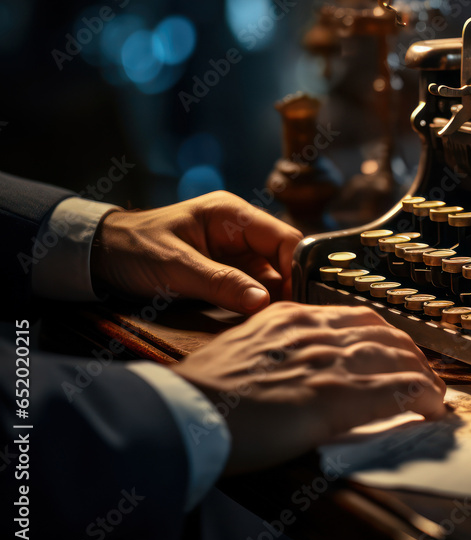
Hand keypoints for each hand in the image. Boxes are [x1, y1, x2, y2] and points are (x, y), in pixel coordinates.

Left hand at [91, 191, 302, 313]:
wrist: (98, 256)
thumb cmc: (133, 249)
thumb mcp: (175, 267)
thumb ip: (220, 283)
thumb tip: (263, 302)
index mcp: (233, 215)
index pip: (285, 237)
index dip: (298, 266)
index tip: (302, 298)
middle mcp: (241, 231)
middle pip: (283, 259)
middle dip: (290, 287)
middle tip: (294, 317)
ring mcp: (235, 253)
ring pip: (271, 277)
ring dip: (275, 299)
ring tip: (280, 323)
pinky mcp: (227, 272)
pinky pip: (253, 288)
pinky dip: (258, 305)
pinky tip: (263, 321)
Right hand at [170, 302, 446, 473]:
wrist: (185, 412)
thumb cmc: (203, 391)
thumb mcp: (245, 352)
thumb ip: (278, 351)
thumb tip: (297, 370)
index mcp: (292, 317)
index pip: (358, 319)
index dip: (386, 337)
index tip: (396, 353)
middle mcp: (316, 330)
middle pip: (385, 334)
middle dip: (412, 355)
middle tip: (424, 376)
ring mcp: (328, 361)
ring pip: (399, 358)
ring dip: (424, 378)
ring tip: (434, 396)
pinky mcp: (336, 395)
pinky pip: (396, 391)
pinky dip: (422, 399)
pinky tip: (431, 409)